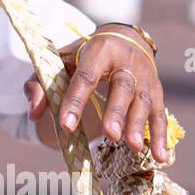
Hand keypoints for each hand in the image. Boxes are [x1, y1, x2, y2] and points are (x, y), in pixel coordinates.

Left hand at [24, 23, 167, 162]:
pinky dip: (160, 135)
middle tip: (109, 135)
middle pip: (122, 86)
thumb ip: (40, 84)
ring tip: (133, 147)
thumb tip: (34, 113)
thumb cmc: (83, 55)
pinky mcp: (156, 89)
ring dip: (139, 124)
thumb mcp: (58, 61)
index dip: (76, 100)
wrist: (122, 38)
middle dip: (116, 112)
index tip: (66, 126)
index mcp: (99, 49)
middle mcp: (126, 59)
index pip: (86, 76)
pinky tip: (159, 156)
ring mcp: (145, 74)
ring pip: (143, 100)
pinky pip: (160, 113)